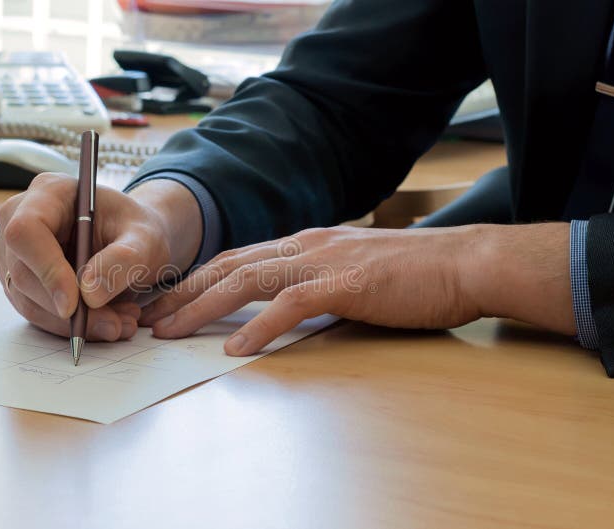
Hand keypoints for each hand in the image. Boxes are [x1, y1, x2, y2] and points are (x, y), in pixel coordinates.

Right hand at [0, 174, 202, 340]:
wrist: (134, 242)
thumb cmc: (137, 231)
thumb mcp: (145, 239)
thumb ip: (123, 260)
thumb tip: (89, 294)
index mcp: (49, 193)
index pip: (26, 230)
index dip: (46, 269)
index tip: (75, 304)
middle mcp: (21, 219)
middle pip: (23, 273)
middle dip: (69, 309)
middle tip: (115, 324)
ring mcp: (15, 253)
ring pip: (29, 300)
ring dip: (74, 323)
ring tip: (120, 323)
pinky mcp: (21, 282)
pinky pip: (37, 313)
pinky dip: (71, 326)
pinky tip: (106, 322)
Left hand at [140, 224, 575, 355]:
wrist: (464, 262)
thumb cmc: (413, 272)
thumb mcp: (354, 269)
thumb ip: (318, 279)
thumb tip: (288, 301)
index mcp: (307, 242)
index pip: (240, 257)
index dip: (200, 278)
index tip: (170, 299)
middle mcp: (306, 245)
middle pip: (230, 264)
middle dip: (185, 290)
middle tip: (150, 315)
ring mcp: (324, 261)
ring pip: (248, 280)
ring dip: (203, 307)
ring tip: (171, 330)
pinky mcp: (346, 284)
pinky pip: (290, 305)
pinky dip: (258, 326)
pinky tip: (234, 347)